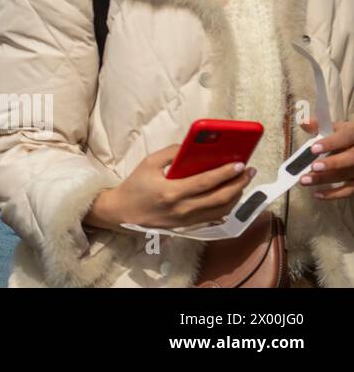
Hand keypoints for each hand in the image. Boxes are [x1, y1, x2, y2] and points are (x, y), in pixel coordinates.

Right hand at [85, 145, 254, 231]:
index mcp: (171, 192)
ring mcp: (187, 219)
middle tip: (249, 171)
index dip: (224, 173)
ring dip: (237, 195)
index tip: (239, 164)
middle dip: (238, 184)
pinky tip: (232, 194)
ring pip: (221, 209)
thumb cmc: (135, 185)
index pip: (205, 182)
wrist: (123, 212)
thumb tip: (194, 146)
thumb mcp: (148, 163)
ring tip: (243, 181)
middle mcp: (182, 208)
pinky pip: (215, 216)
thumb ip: (171, 153)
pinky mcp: (189, 225)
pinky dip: (227, 205)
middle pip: (219, 198)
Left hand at [298, 119, 353, 199]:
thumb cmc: (349, 138)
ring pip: (348, 175)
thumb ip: (320, 126)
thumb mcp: (338, 128)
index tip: (314, 148)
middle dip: (332, 164)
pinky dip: (334, 194)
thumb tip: (303, 123)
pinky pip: (349, 190)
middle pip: (351, 159)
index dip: (331, 143)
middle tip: (313, 167)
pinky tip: (317, 194)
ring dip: (325, 179)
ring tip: (305, 180)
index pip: (346, 137)